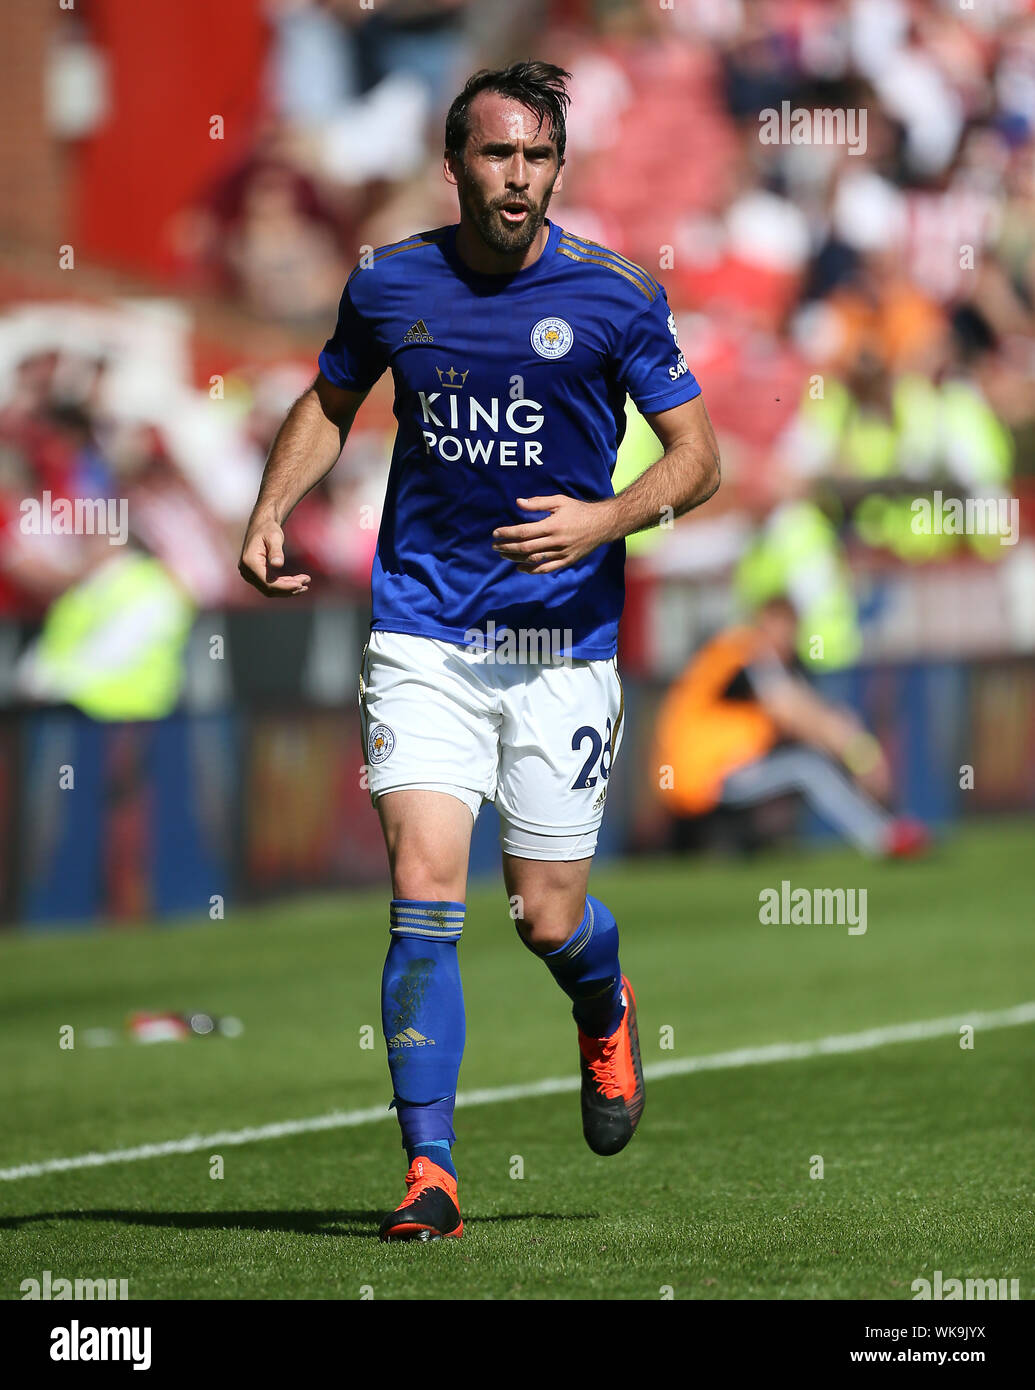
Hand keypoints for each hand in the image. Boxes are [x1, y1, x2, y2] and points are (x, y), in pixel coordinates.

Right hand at [238, 517, 310, 596]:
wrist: (261, 526)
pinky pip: (269, 586)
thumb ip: (276, 551)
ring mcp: (249, 575)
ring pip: (269, 590)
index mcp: (249, 562)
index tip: (301, 584)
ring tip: (305, 584)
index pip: (268, 583)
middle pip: (269, 589)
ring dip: (287, 589)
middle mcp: (246, 571)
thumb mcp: (274, 537)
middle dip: (289, 588)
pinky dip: (283, 586)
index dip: (285, 586)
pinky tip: (296, 583)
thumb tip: (277, 565)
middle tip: (306, 583)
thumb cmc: (268, 529)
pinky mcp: (254, 576)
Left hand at [491, 495, 614, 573]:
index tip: (495, 533)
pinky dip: (532, 570)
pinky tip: (520, 568)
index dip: (507, 533)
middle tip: (494, 546)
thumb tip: (518, 502)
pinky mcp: (567, 561)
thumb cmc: (579, 510)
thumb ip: (538, 503)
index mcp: (552, 525)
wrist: (603, 524)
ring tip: (503, 555)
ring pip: (533, 560)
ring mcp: (562, 553)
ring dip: (515, 558)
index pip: (523, 532)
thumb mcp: (559, 501)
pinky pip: (546, 568)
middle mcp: (556, 541)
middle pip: (525, 547)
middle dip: (507, 547)